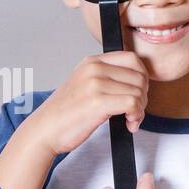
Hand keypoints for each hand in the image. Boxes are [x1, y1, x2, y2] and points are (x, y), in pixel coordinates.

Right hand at [22, 51, 149, 156]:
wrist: (44, 130)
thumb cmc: (65, 114)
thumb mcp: (84, 85)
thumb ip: (107, 78)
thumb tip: (138, 83)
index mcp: (92, 62)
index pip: (133, 59)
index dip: (142, 78)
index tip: (138, 94)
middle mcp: (94, 68)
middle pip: (140, 75)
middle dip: (144, 96)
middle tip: (134, 111)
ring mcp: (95, 84)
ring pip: (138, 91)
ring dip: (140, 110)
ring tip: (129, 120)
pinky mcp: (97, 102)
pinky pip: (133, 104)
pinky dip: (136, 117)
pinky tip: (129, 125)